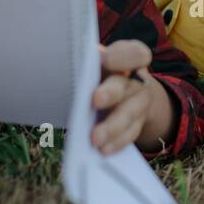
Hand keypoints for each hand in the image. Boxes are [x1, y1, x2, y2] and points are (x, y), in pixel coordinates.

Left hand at [91, 40, 174, 154]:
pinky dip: (116, 142)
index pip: (135, 54)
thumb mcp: (99, 63)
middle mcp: (137, 79)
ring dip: (113, 126)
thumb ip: (88, 64)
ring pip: (130, 113)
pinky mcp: (138, 123)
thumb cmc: (103, 73)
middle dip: (112, 92)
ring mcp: (140, 103)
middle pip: (127, 85)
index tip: (104, 60)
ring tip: (95, 138)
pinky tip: (103, 149)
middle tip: (96, 100)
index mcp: (128, 57)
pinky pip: (130, 134)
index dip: (122, 57)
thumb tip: (63, 66)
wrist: (125, 93)